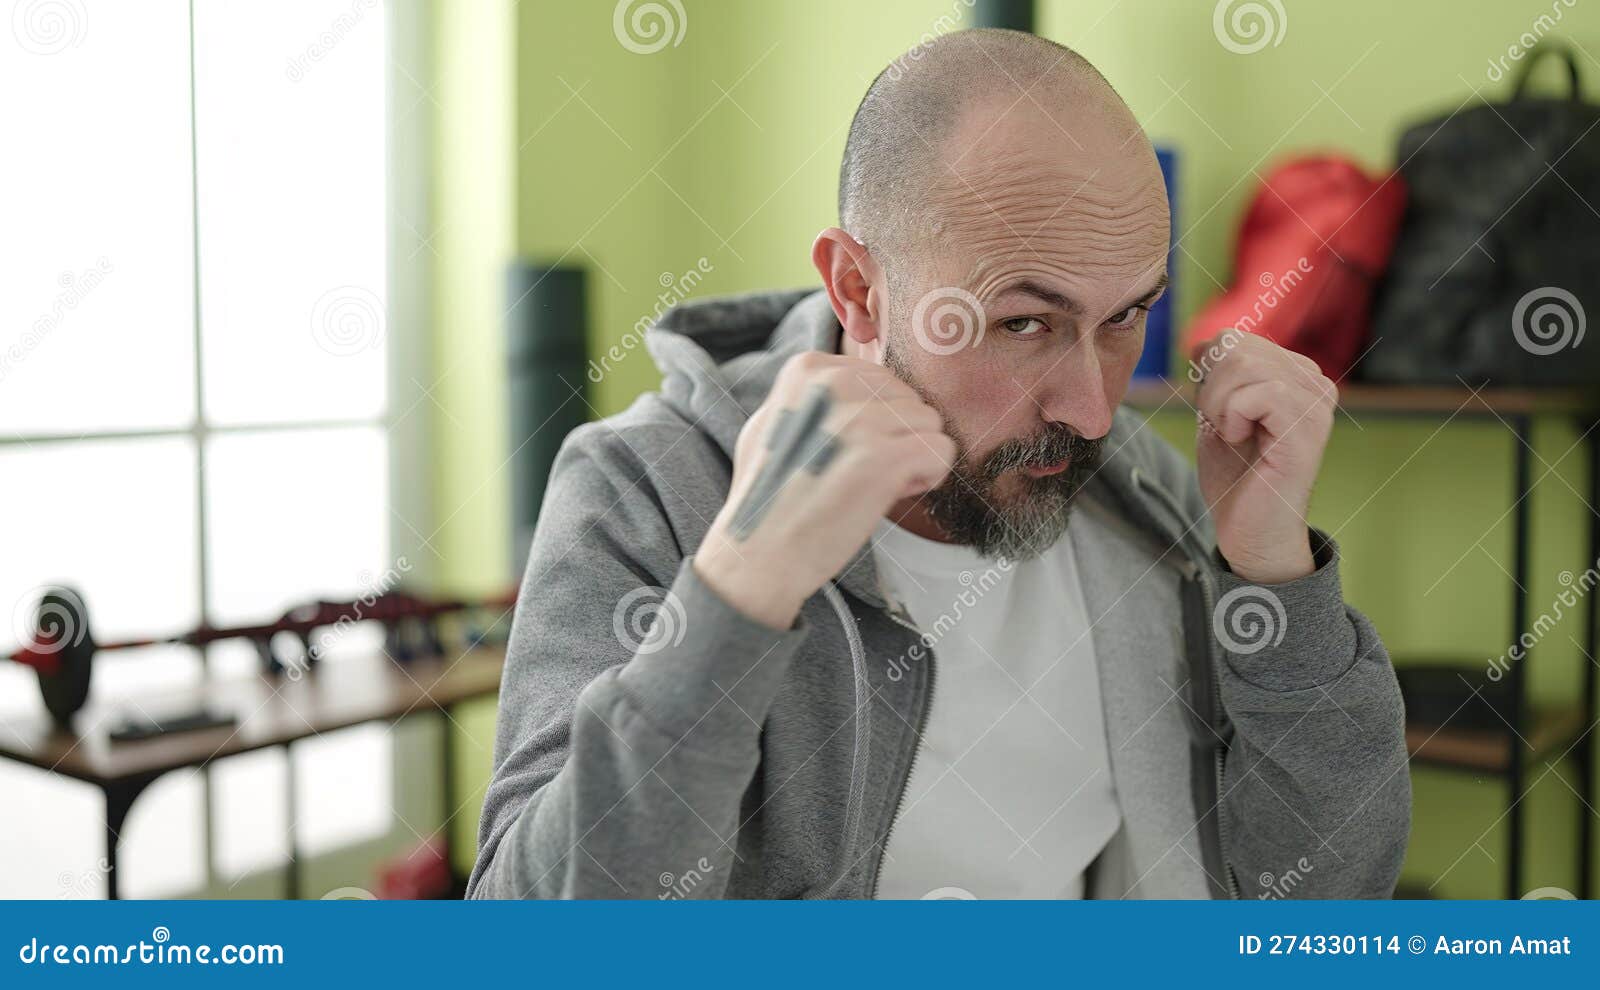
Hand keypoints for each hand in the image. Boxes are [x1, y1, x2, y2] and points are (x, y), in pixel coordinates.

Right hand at [695, 351, 955, 627]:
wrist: (757, 555)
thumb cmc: (767, 496)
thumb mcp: (775, 421)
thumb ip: (815, 395)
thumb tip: (863, 385)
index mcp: (808, 369)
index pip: (880, 379)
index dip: (874, 419)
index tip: (845, 451)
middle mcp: (834, 384)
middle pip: (909, 398)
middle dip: (897, 436)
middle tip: (860, 473)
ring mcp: (861, 420)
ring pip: (930, 423)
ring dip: (913, 458)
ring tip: (872, 485)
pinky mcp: (885, 457)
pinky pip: (942, 449)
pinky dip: (929, 476)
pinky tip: (892, 494)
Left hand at [1191, 331, 1336, 584]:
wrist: (1249, 532)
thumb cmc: (1235, 477)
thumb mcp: (1217, 414)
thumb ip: (1216, 376)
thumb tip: (1203, 343)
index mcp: (1294, 374)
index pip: (1232, 339)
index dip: (1205, 377)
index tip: (1219, 416)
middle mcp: (1314, 382)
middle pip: (1235, 346)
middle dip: (1209, 389)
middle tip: (1224, 428)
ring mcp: (1316, 402)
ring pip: (1243, 365)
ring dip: (1218, 405)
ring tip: (1233, 435)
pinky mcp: (1309, 427)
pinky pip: (1257, 393)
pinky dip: (1232, 418)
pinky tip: (1243, 442)